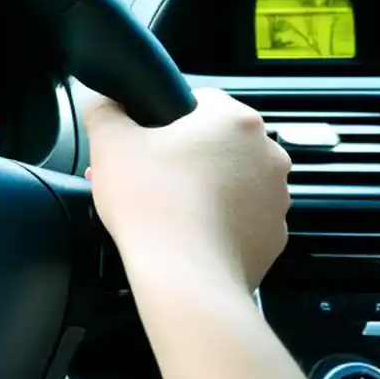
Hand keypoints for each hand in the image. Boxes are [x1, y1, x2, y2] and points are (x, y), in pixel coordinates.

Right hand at [85, 88, 290, 291]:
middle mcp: (267, 154)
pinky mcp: (272, 235)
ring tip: (162, 206)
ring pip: (229, 180)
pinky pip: (240, 217)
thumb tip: (104, 103)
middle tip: (146, 175)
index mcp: (235, 120)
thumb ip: (104, 111)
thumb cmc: (152, 205)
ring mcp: (276, 197)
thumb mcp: (110, 143)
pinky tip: (186, 230)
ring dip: (200, 186)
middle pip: (216, 142)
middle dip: (181, 155)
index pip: (200, 100)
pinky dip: (216, 220)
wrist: (184, 278)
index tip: (145, 140)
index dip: (165, 117)